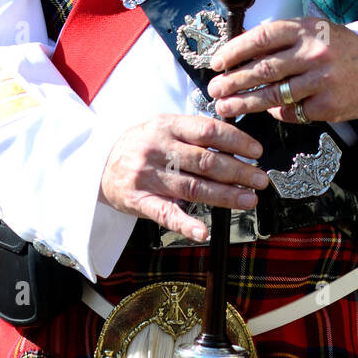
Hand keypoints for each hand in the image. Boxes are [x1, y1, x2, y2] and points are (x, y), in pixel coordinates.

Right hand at [98, 114, 269, 241]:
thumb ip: (193, 133)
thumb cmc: (139, 143)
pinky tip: (203, 232)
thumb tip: (234, 145)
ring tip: (249, 199)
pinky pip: (165, 214)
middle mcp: (158, 149)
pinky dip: (186, 224)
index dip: (236, 141)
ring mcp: (148, 176)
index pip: (209, 131)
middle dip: (238, 171)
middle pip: (206, 161)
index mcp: (167, 125)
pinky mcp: (138, 200)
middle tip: (260, 179)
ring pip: (193, 187)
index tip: (256, 151)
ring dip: (225, 195)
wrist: (96, 162)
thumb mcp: (163, 126)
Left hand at [207, 18, 357, 124]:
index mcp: (305, 30)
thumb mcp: (312, 31)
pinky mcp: (328, 105)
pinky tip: (265, 111)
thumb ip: (281, 38)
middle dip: (233, 81)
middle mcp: (313, 53)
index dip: (235, 50)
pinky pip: (292, 112)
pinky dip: (275, 112)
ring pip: (273, 95)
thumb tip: (238, 51)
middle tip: (214, 90)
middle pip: (263, 69)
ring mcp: (322, 80)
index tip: (216, 63)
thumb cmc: (337, 47)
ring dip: (245, 103)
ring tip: (226, 106)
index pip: (262, 38)